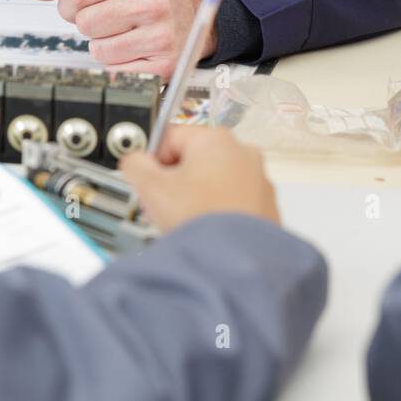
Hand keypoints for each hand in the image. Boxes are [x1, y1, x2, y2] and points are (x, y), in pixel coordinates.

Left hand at [20, 0, 216, 79]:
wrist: (190, 12)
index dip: (70, 5)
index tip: (83, 6)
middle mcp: (153, 1)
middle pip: (86, 24)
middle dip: (90, 25)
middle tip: (110, 20)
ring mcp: (161, 34)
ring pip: (99, 51)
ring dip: (104, 46)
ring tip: (124, 34)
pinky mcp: (164, 64)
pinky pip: (115, 72)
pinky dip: (118, 65)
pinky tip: (133, 50)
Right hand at [119, 126, 279, 231]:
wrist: (234, 262)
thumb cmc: (200, 220)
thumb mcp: (151, 188)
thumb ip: (135, 164)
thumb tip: (134, 160)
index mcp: (215, 140)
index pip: (171, 138)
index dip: (154, 161)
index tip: (149, 182)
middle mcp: (243, 153)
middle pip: (195, 160)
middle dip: (176, 182)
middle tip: (166, 206)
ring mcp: (259, 180)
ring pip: (217, 182)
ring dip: (198, 198)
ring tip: (186, 222)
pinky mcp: (266, 206)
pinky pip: (235, 203)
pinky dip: (220, 213)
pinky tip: (208, 231)